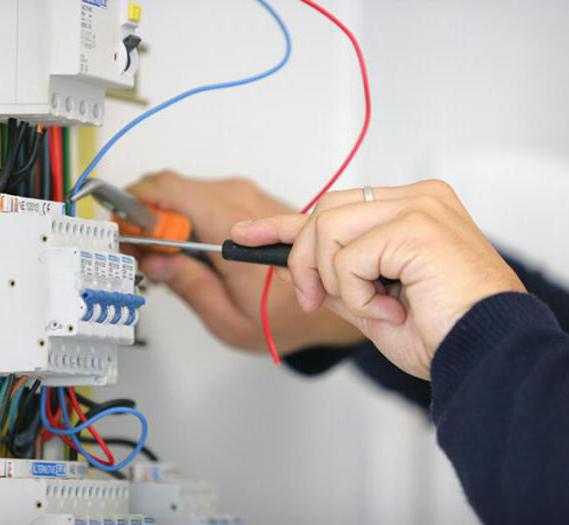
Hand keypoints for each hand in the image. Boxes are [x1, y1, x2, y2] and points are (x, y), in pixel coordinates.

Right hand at [127, 171, 363, 354]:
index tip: (126, 232)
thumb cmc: (290, 315)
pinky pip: (209, 199)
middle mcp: (243, 202)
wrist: (334, 298)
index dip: (136, 205)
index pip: (168, 189)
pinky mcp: (254, 202)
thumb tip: (156, 259)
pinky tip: (193, 249)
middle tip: (144, 252)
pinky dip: (191, 219)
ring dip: (170, 219)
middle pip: (173, 189)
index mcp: (232, 228)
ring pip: (189, 192)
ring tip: (169, 257)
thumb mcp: (229, 319)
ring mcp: (250, 198)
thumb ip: (188, 285)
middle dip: (150, 217)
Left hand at [231, 180, 525, 378]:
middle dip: (305, 260)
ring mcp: (419, 207)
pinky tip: (391, 309)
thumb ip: (342, 280)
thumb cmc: (447, 333)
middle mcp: (418, 199)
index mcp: (414, 211)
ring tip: (374, 308)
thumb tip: (301, 271)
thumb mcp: (376, 305)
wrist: (489, 354)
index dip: (285, 223)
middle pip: (325, 211)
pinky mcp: (416, 225)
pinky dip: (357, 294)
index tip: (247, 234)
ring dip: (337, 280)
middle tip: (315, 300)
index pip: (336, 207)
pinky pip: (349, 257)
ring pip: (329, 228)